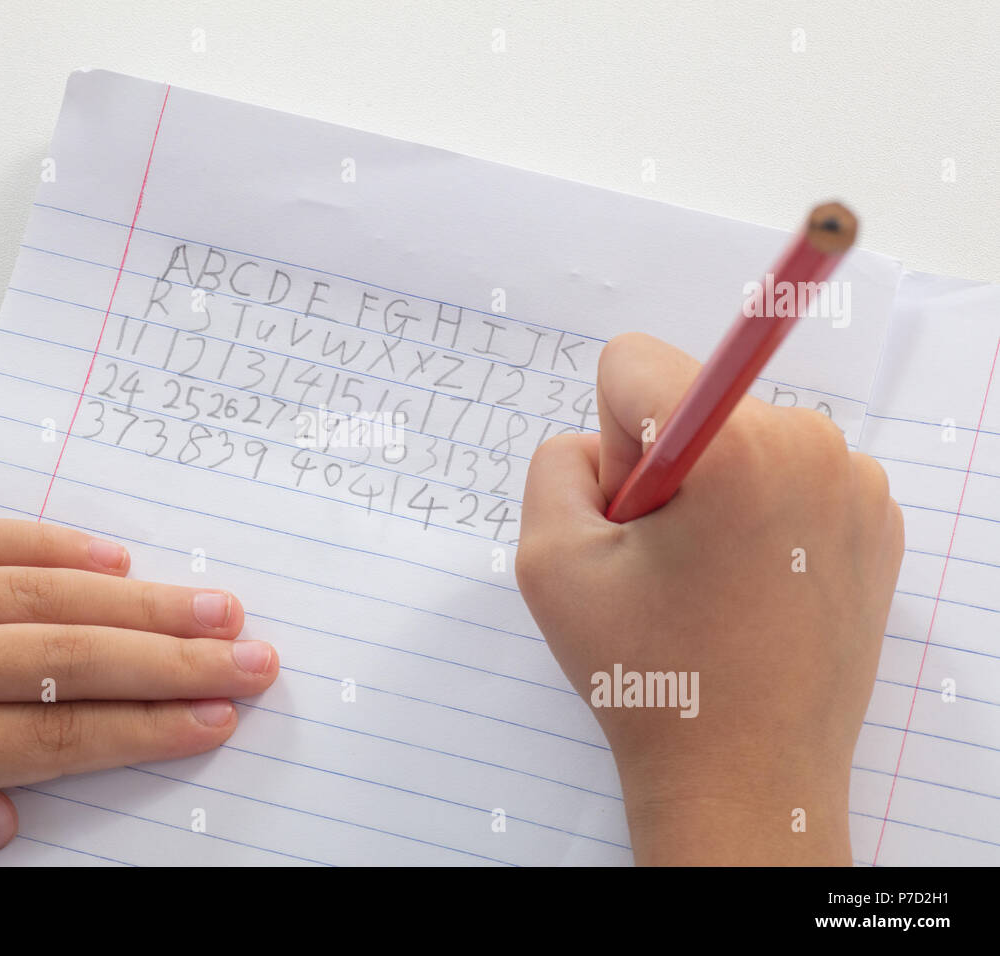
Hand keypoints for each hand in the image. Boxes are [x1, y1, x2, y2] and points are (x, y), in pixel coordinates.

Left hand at [0, 519, 277, 863]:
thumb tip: (8, 819)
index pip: (46, 735)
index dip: (142, 726)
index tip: (214, 718)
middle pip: (64, 654)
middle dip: (171, 656)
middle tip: (252, 653)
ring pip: (35, 589)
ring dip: (134, 595)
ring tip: (210, 601)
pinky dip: (46, 540)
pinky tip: (107, 550)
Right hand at [516, 333, 902, 864]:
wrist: (747, 775)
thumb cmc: (649, 675)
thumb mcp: (548, 561)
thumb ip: (554, 465)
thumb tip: (600, 440)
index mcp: (731, 443)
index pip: (631, 364)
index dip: (605, 443)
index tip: (630, 517)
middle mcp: (809, 443)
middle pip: (691, 401)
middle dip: (662, 469)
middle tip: (666, 566)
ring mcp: (855, 480)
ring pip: (740, 438)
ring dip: (711, 494)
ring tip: (710, 585)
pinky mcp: (876, 515)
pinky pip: (790, 474)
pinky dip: (760, 516)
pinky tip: (753, 587)